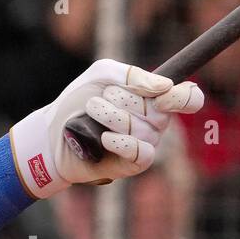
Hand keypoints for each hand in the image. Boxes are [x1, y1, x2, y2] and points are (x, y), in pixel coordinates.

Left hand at [10, 59, 203, 197]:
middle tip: (98, 99)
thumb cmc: (77, 102)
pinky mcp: (132, 164)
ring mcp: (145, 143)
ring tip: (91, 111)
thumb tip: (165, 87)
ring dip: (113, 117)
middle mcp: (155, 122)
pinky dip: (123, 143)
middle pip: (161, 111)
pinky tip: (105, 138)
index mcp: (155, 98)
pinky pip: (142, 153)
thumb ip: (132, 75)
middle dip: (125, 101)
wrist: (50, 133)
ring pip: (145, 130)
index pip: (189, 99)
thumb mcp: (101, 75)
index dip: (183, 97)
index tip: (162, 94)